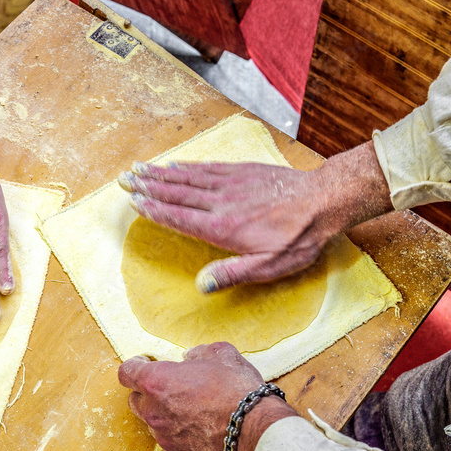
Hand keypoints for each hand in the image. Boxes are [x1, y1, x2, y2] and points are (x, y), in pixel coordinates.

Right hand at [118, 142, 392, 291]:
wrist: (326, 199)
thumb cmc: (300, 238)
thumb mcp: (270, 266)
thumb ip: (234, 274)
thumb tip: (201, 285)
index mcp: (224, 228)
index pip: (180, 217)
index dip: (155, 210)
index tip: (133, 201)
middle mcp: (222, 202)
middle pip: (177, 193)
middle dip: (148, 186)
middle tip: (123, 179)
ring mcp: (232, 184)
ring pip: (188, 177)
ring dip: (161, 173)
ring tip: (139, 168)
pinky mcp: (243, 172)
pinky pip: (208, 167)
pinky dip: (187, 166)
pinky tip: (175, 164)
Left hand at [118, 343, 296, 450]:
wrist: (255, 430)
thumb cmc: (236, 389)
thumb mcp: (220, 354)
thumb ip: (198, 353)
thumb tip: (191, 358)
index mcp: (156, 382)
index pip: (126, 373)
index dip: (134, 366)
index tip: (144, 363)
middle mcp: (154, 412)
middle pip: (135, 400)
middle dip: (148, 392)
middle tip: (170, 385)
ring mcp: (165, 436)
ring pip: (154, 422)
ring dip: (165, 414)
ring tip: (191, 407)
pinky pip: (172, 439)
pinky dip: (180, 432)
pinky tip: (201, 426)